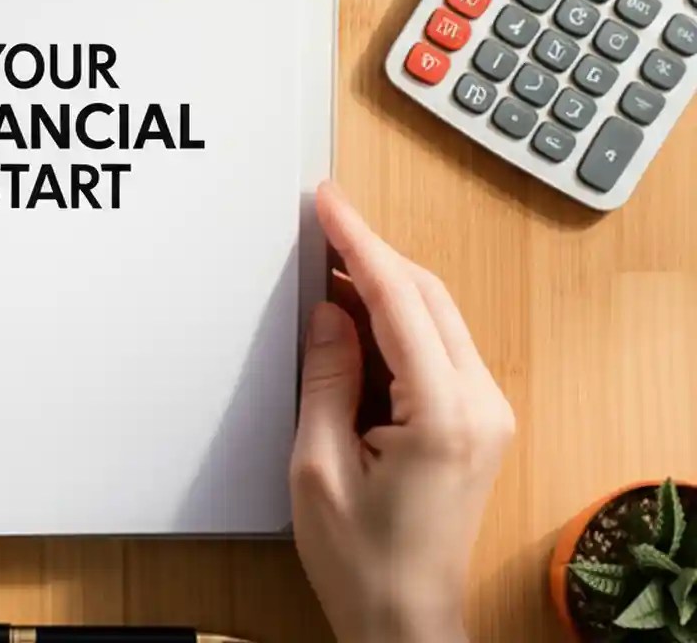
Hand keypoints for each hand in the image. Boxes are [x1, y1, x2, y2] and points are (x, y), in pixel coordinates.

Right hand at [291, 183, 514, 642]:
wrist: (406, 618)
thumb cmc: (360, 560)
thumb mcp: (318, 465)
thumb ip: (326, 378)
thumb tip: (329, 311)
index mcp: (442, 415)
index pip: (400, 302)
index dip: (360, 243)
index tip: (330, 204)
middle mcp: (480, 405)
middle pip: (429, 298)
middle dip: (373, 255)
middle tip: (322, 225)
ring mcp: (487, 412)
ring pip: (436, 318)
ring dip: (384, 288)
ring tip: (326, 270)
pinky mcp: (477, 421)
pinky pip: (438, 348)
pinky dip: (396, 324)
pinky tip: (356, 321)